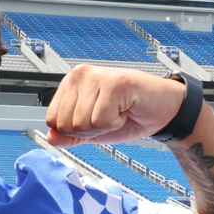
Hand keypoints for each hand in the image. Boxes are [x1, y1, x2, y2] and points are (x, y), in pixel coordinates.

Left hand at [45, 65, 184, 147]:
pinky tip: (125, 109)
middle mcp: (79, 76)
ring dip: (104, 127)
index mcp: (70, 85)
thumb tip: (51, 137)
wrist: (162, 110)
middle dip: (89, 131)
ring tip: (117, 112)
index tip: (94, 121)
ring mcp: (96, 77)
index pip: (52, 121)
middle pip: (65, 125)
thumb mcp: (93, 131)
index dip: (74, 132)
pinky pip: (100, 121)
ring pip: (82, 124)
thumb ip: (70, 136)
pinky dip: (115, 123)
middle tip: (108, 117)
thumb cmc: (129, 115)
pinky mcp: (113, 83)